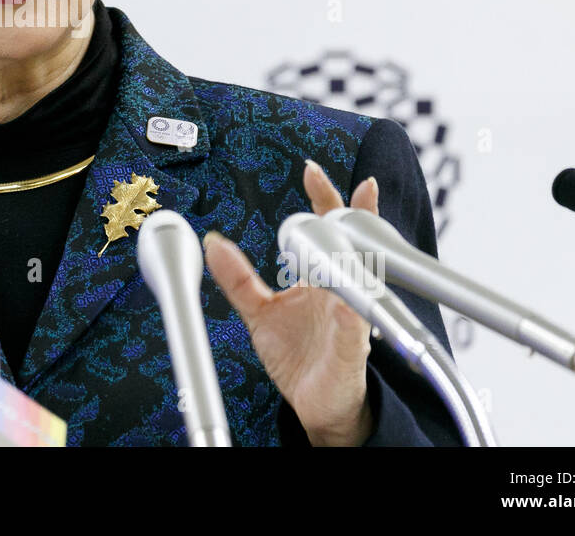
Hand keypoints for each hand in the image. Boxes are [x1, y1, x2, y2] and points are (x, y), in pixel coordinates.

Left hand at [204, 159, 378, 445]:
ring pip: (362, 279)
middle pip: (353, 244)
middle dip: (356, 215)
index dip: (322, 199)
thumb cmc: (297, 356)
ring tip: (345, 235)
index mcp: (320, 278)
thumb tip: (213, 243)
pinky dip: (350, 314)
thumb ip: (238, 278)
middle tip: (358, 187)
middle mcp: (340, 292)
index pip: (323, 230)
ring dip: (354, 257)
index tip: (312, 170)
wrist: (316, 404)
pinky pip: (355, 327)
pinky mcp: (353, 350)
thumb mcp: (258, 312)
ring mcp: (352, 318)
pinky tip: (344, 303)